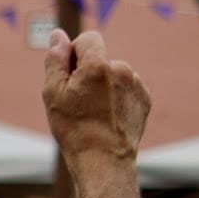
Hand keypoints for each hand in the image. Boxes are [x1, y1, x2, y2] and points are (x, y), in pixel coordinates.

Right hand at [42, 30, 150, 165]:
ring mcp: (137, 85)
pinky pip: (126, 89)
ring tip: (94, 113)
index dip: (75, 54)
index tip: (70, 76)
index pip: (88, 39)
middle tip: (78, 102)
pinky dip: (116, 98)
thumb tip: (58, 36)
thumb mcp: (53, 93)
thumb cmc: (74, 129)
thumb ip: (56, 60)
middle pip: (100, 59)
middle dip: (88, 72)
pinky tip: (107, 118)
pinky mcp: (144, 99)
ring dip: (103, 86)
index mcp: (98, 65)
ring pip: (113, 75)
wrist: (104, 161)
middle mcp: (122, 69)